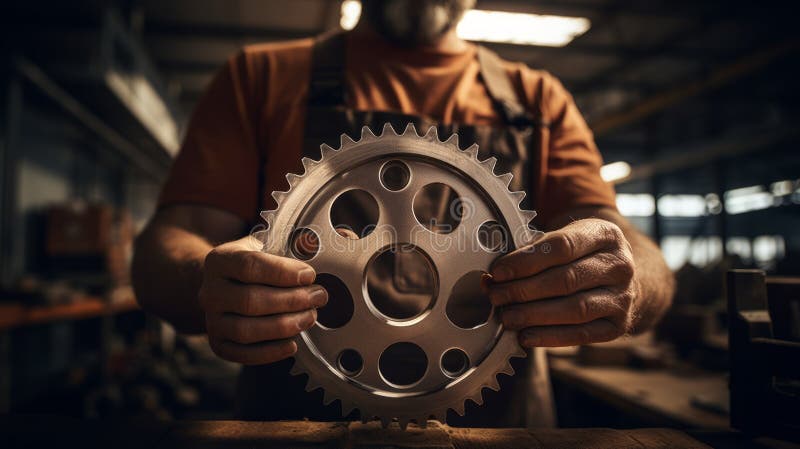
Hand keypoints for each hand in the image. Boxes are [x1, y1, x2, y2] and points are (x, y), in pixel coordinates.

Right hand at [200, 236, 327, 364]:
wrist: (224, 285)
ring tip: (309, 318)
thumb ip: (300, 241)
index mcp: (220, 259)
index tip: (310, 274)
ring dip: (284, 327)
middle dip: (291, 301)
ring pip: (246, 330)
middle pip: (250, 301)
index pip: (249, 266)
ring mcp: (211, 319)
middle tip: (319, 297)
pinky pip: (242, 353)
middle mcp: (209, 290)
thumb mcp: (269, 244)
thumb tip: (342, 236)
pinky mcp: (218, 343)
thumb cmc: (255, 264)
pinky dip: (270, 352)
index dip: (282, 272)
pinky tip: (293, 344)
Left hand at [488, 218, 638, 346]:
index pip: (563, 246)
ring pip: (575, 309)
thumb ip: (534, 250)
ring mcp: (623, 297)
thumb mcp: (566, 238)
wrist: (621, 277)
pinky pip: (582, 335)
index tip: (498, 272)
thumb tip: (497, 274)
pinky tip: (526, 336)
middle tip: (496, 296)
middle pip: (566, 279)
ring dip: (534, 315)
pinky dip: (550, 337)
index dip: (526, 260)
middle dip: (524, 290)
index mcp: (605, 234)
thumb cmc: (581, 255)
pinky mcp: (619, 325)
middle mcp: (620, 265)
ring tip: (507, 317)